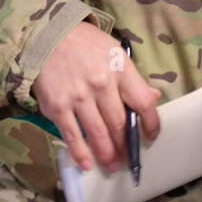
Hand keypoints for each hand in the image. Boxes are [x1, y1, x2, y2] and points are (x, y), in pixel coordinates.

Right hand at [32, 21, 162, 171]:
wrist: (48, 35)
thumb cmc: (86, 45)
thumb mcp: (116, 53)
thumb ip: (133, 79)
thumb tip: (153, 98)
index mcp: (120, 69)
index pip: (143, 102)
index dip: (151, 124)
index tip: (151, 136)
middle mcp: (101, 84)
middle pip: (119, 123)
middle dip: (126, 145)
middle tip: (128, 159)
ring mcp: (78, 97)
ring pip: (97, 133)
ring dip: (107, 154)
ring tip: (112, 165)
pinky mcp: (57, 106)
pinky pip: (72, 135)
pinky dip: (80, 152)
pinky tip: (87, 164)